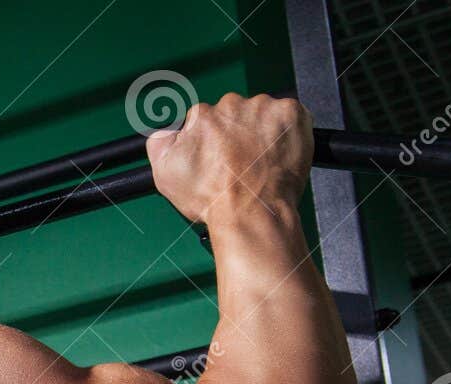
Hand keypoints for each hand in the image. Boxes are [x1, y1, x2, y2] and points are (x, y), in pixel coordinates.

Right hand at [146, 94, 312, 224]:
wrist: (250, 211)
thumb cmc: (213, 198)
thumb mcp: (166, 175)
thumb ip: (159, 144)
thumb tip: (165, 132)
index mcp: (201, 117)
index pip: (205, 119)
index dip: (212, 140)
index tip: (218, 156)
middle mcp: (231, 105)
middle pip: (234, 112)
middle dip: (237, 132)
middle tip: (241, 160)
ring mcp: (264, 108)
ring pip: (261, 113)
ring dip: (262, 130)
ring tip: (261, 161)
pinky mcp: (291, 114)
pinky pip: (289, 114)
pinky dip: (286, 130)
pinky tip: (278, 153)